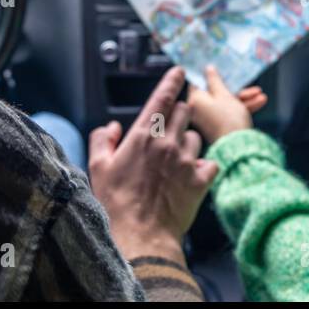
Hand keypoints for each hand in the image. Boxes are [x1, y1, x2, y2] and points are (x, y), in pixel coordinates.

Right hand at [88, 66, 218, 262]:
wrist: (141, 236)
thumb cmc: (117, 204)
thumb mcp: (98, 168)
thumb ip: (102, 139)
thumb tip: (111, 127)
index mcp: (143, 135)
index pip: (162, 97)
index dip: (172, 81)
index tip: (180, 71)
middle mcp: (167, 142)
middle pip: (184, 112)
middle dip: (179, 116)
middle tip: (170, 132)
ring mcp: (186, 160)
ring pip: (197, 137)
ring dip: (189, 142)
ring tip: (176, 161)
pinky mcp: (200, 179)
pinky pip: (210, 162)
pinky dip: (204, 166)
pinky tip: (192, 176)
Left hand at [189, 65, 265, 143]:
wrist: (238, 147)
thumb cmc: (229, 118)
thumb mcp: (223, 94)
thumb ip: (215, 80)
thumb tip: (207, 68)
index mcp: (194, 100)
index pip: (198, 82)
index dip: (209, 74)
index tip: (219, 67)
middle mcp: (198, 110)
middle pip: (215, 92)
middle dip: (235, 88)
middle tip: (246, 81)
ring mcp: (208, 119)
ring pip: (225, 103)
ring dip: (243, 97)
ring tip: (261, 94)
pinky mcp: (218, 127)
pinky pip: (228, 112)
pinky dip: (242, 107)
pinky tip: (260, 102)